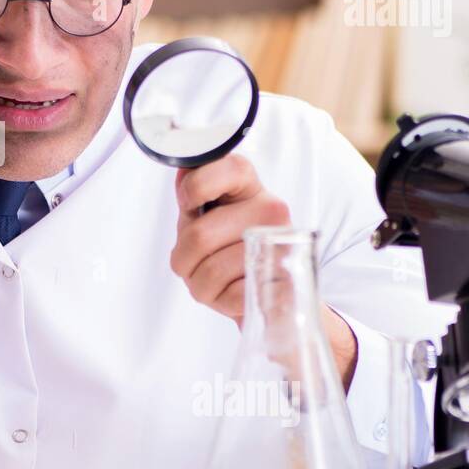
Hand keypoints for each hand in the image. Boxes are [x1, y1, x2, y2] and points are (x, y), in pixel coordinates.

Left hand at [171, 153, 289, 322]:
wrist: (265, 285)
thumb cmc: (225, 242)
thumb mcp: (203, 211)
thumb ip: (191, 191)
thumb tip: (184, 170)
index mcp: (248, 185)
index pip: (228, 169)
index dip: (197, 186)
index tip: (188, 203)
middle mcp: (270, 210)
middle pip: (200, 236)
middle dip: (184, 257)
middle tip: (193, 261)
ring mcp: (280, 245)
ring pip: (211, 271)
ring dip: (198, 282)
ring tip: (210, 277)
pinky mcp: (284, 282)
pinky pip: (232, 296)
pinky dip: (221, 300)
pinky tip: (230, 290)